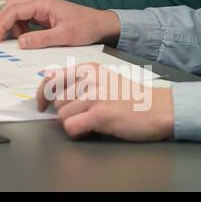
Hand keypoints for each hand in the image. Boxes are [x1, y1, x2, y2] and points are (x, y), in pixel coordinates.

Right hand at [0, 0, 120, 47]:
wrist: (101, 25)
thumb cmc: (86, 27)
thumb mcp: (64, 36)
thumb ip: (41, 39)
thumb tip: (21, 42)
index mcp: (43, 4)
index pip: (15, 10)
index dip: (2, 23)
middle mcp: (40, 4)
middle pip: (12, 9)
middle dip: (2, 23)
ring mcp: (42, 9)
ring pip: (17, 14)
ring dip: (12, 27)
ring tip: (15, 41)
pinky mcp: (44, 16)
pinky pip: (26, 20)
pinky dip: (20, 29)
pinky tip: (25, 39)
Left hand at [37, 62, 173, 140]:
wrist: (159, 108)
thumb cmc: (131, 97)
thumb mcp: (103, 78)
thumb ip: (79, 80)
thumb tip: (50, 84)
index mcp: (88, 69)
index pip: (51, 78)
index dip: (42, 94)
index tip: (41, 104)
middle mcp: (89, 79)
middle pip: (57, 102)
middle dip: (66, 112)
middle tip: (84, 115)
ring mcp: (95, 96)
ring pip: (62, 116)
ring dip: (74, 123)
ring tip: (93, 121)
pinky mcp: (100, 114)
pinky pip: (71, 127)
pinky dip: (77, 132)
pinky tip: (90, 129)